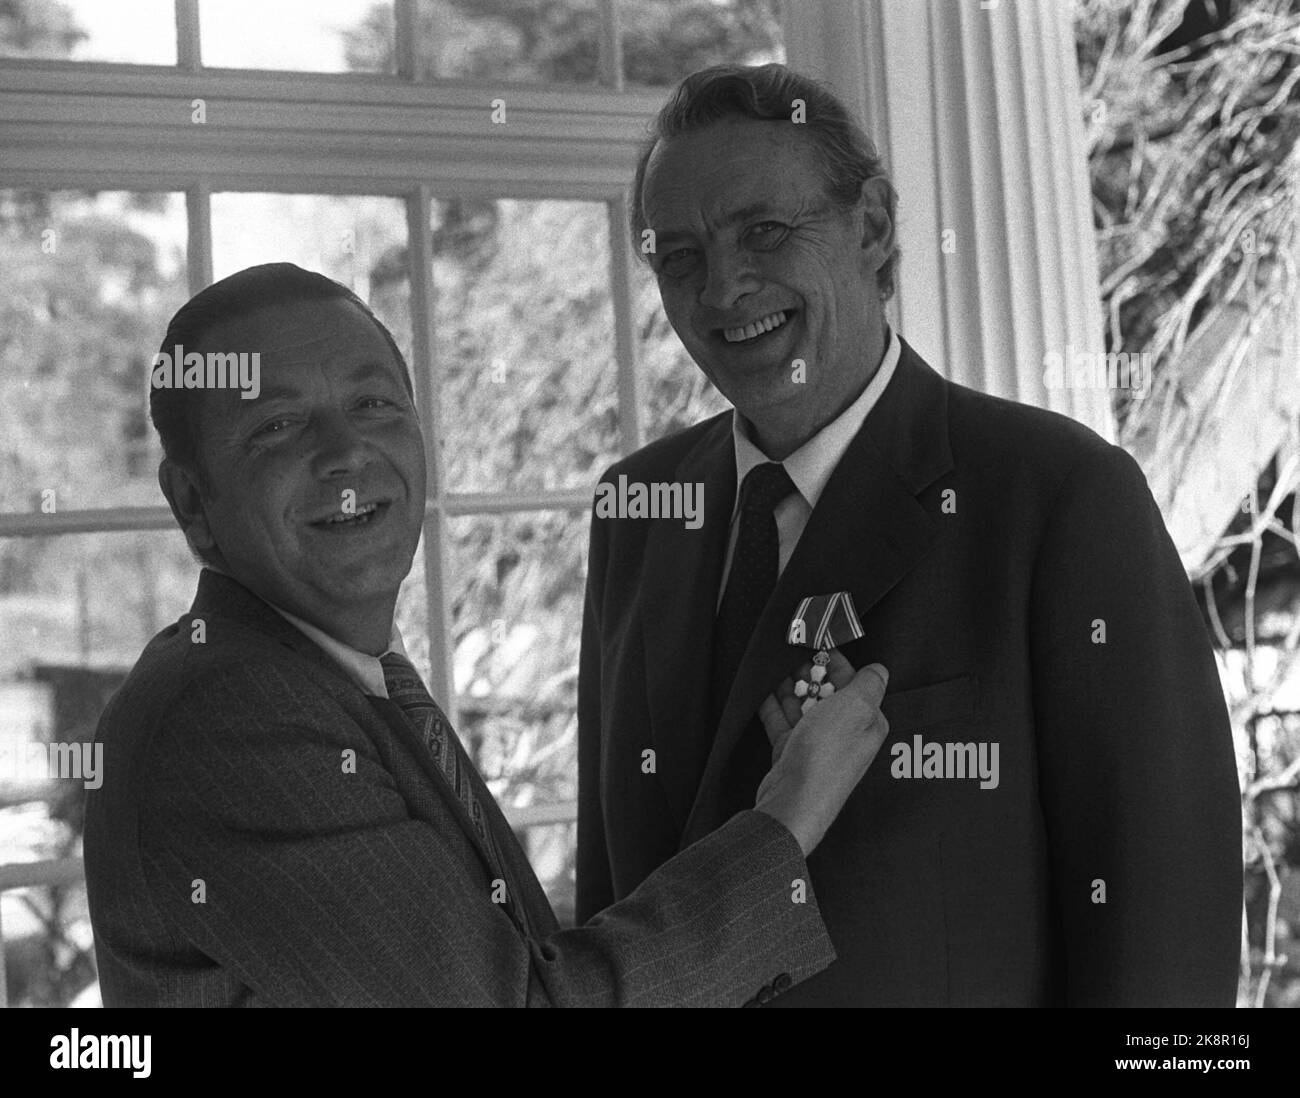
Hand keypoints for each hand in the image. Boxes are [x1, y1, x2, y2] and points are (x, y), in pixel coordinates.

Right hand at [753, 653, 889, 856]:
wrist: (794, 799)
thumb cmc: (827, 756)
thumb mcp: (856, 707)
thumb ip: (869, 683)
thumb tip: (880, 669)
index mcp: (867, 721)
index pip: (854, 681)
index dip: (834, 662)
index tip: (818, 645)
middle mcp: (845, 733)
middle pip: (827, 693)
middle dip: (809, 673)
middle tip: (792, 655)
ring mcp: (818, 744)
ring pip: (803, 706)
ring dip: (789, 687)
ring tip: (775, 668)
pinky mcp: (793, 753)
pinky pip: (782, 722)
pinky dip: (773, 706)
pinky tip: (764, 692)